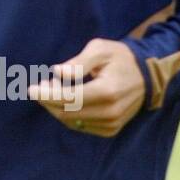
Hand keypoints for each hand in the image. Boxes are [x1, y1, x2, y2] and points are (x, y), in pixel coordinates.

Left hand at [28, 38, 144, 136]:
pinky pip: (81, 126)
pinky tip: (68, 98)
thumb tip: (58, 73)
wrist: (148, 76)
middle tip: (43, 83)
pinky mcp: (111, 129)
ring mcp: (111, 123)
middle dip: (48, 99)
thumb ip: (78, 62)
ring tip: (56, 87)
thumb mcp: (100, 49)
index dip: (47, 95)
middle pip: (66, 112)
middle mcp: (110, 112)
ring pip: (71, 121)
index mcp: (107, 91)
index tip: (31, 89)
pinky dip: (69, 114)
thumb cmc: (121, 58)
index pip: (69, 98)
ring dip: (57, 106)